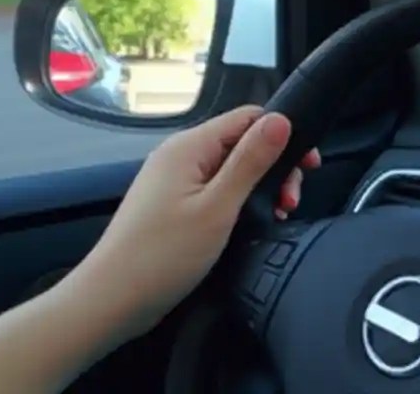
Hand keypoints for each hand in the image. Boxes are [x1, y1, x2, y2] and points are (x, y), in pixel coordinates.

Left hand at [0, 106, 319, 393]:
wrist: (111, 301)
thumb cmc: (161, 256)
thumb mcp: (217, 207)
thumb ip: (251, 161)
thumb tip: (280, 120)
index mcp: (189, 146)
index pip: (248, 117)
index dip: (283, 135)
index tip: (308, 165)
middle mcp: (179, 155)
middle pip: (242, 143)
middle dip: (274, 167)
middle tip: (290, 202)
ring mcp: (174, 180)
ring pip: (231, 168)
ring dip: (259, 187)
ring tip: (276, 215)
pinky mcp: (173, 204)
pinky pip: (215, 189)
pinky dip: (239, 201)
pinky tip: (250, 223)